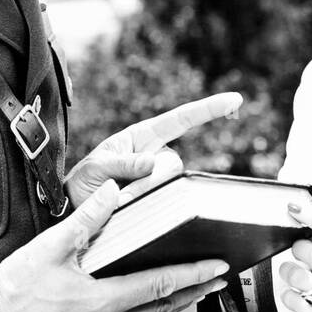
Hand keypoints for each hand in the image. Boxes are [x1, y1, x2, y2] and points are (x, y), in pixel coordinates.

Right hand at [0, 181, 229, 311]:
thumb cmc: (17, 283)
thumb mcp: (53, 243)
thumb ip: (87, 218)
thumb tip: (113, 189)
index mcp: (101, 301)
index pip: (159, 285)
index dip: (192, 275)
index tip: (217, 267)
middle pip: (161, 309)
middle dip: (193, 292)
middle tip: (220, 279)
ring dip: (173, 305)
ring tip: (195, 290)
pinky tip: (153, 305)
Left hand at [64, 92, 243, 206]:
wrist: (76, 212)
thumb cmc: (84, 184)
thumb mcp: (96, 169)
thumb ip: (122, 164)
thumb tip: (152, 162)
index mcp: (142, 138)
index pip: (181, 119)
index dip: (209, 109)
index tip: (235, 100)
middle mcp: (156, 156)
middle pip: (174, 165)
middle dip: (150, 181)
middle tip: (120, 194)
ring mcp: (160, 179)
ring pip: (171, 187)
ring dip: (144, 197)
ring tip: (118, 203)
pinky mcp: (161, 201)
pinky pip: (167, 206)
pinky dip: (149, 210)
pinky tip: (127, 211)